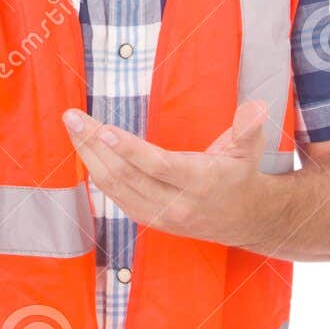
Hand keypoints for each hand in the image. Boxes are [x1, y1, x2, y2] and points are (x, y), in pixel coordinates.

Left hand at [62, 97, 279, 248]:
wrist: (246, 221)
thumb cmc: (242, 176)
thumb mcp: (250, 151)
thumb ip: (249, 128)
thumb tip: (256, 107)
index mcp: (200, 182)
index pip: (157, 166)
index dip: (128, 149)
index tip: (102, 129)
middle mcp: (176, 204)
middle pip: (126, 175)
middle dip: (94, 144)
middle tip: (72, 117)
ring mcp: (159, 216)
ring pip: (114, 187)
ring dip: (88, 156)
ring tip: (73, 127)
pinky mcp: (148, 219)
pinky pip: (114, 196)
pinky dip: (96, 172)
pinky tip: (84, 150)